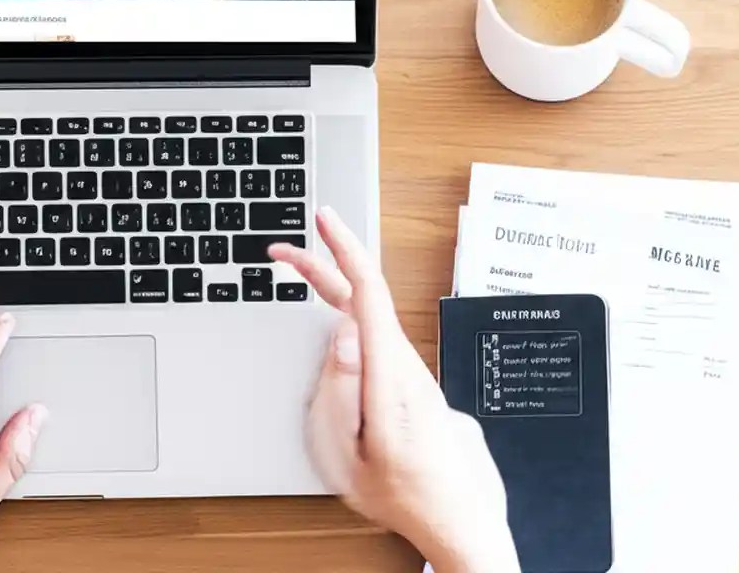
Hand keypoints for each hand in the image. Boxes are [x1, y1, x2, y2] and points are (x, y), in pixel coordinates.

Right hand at [270, 210, 519, 572]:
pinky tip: (330, 308)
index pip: (369, 297)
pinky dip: (347, 312)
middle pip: (364, 297)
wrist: (455, 516)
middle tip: (283, 248)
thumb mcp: (353, 456)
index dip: (344, 251)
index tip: (326, 221)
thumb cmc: (402, 494)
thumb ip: (343, 392)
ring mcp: (409, 369)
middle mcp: (405, 366)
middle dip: (323, 264)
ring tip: (297, 268)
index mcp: (391, 380)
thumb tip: (343, 332)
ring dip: (332, 289)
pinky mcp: (408, 377)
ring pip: (366, 315)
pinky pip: (373, 333)